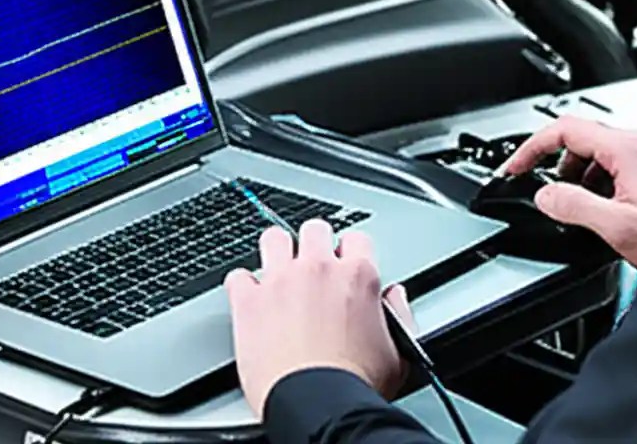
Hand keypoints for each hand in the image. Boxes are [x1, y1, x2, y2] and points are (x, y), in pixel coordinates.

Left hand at [224, 220, 415, 419]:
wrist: (318, 406)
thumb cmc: (355, 386)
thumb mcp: (398, 352)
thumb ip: (398, 315)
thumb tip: (394, 298)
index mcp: (357, 277)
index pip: (355, 239)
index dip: (350, 252)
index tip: (344, 266)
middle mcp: (317, 270)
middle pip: (314, 229)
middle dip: (313, 245)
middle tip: (311, 268)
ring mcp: (280, 282)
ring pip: (273, 238)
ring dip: (277, 252)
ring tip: (278, 273)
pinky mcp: (248, 301)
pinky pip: (238, 276)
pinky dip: (242, 286)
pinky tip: (250, 300)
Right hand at [501, 116, 636, 272]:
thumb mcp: (618, 228)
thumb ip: (574, 207)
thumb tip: (545, 196)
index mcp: (629, 149)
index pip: (565, 129)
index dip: (532, 147)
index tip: (517, 167)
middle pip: (583, 140)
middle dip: (561, 169)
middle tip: (556, 200)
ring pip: (601, 153)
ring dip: (583, 178)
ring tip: (589, 212)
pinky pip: (620, 164)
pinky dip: (604, 182)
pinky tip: (611, 211)